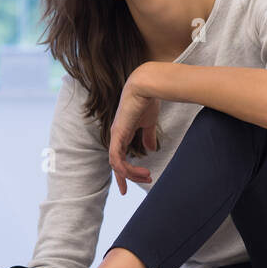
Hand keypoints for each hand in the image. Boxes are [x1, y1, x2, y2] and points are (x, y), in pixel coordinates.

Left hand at [109, 72, 160, 194]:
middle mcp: (116, 136)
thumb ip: (148, 137)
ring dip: (131, 174)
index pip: (119, 157)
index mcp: (122, 134)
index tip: (136, 181)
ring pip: (116, 164)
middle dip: (128, 177)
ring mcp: (115, 136)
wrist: (146, 86)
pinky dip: (125, 168)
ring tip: (147, 176)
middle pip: (116, 164)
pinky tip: (138, 172)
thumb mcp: (149, 123)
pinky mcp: (117, 134)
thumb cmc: (148, 101)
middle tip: (146, 181)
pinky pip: (116, 158)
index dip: (125, 172)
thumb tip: (151, 150)